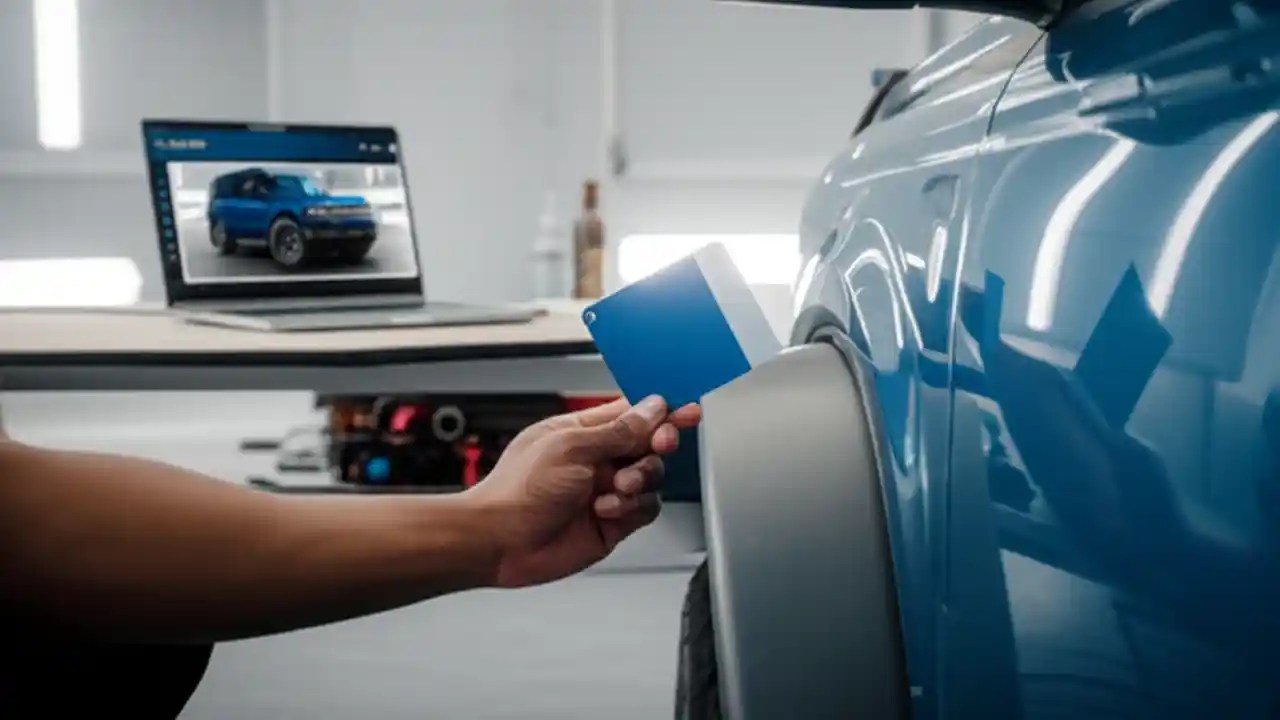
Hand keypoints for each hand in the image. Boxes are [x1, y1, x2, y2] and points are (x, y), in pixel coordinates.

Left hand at [465, 396, 700, 587]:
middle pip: (648, 444)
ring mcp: (605, 491)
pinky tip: (608, 510)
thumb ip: (618, 431)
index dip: (662, 411)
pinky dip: (633, 508)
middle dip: (658, 444)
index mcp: (582, 431)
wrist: (500, 541)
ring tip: (617, 488)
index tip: (687, 410)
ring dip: (641, 479)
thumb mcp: (572, 447)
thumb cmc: (518, 489)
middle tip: (659, 445)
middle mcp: (596, 459)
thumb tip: (652, 410)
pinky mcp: (612, 523)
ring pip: (651, 477)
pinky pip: (644, 509)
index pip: (633, 414)